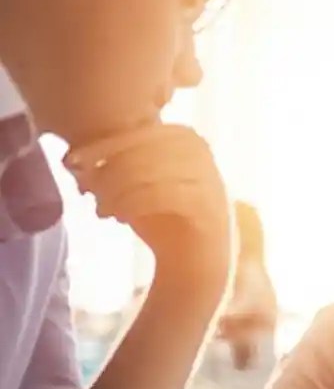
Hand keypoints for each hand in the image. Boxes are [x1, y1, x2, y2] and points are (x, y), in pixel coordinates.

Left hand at [63, 124, 230, 286]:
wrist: (195, 256)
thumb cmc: (162, 214)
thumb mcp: (136, 181)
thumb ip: (115, 163)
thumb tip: (72, 160)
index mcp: (182, 137)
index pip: (138, 132)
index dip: (103, 146)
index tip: (73, 162)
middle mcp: (199, 152)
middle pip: (142, 150)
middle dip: (108, 171)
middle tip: (86, 192)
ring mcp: (206, 178)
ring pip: (150, 172)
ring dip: (117, 191)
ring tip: (102, 210)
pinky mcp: (206, 205)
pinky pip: (163, 196)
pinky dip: (134, 205)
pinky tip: (120, 218)